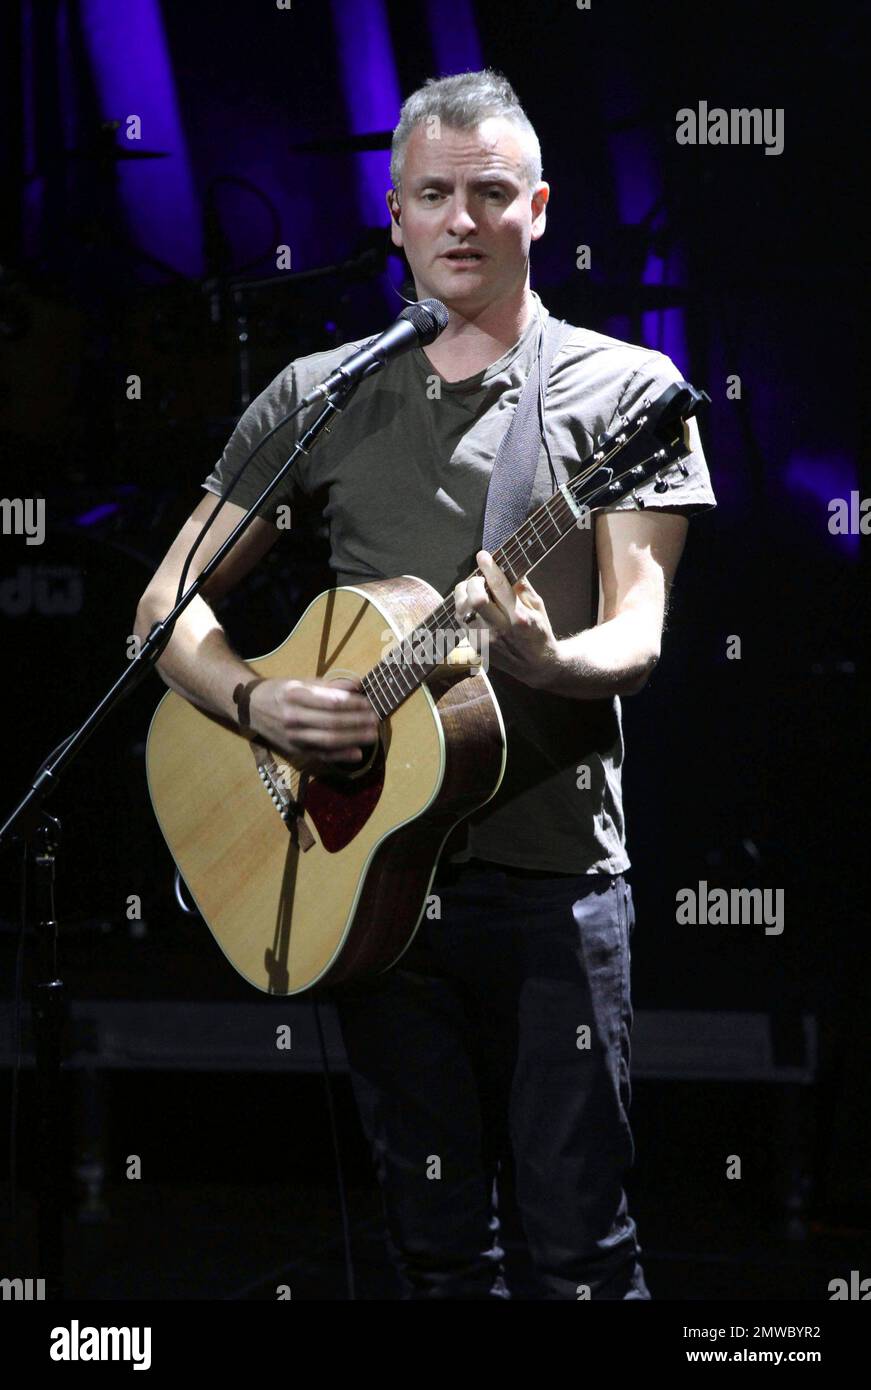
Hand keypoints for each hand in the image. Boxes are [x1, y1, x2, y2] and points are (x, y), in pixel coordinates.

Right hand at [247, 675, 378, 764]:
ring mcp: (293, 736)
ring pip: (327, 740)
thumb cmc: (281, 692)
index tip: (368, 703)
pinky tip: (357, 754)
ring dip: (353, 739)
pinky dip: (340, 756)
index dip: (352, 704)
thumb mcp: (301, 682)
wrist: (251, 708)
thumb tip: (356, 685)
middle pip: (331, 723)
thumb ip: (329, 685)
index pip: (329, 702)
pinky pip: (320, 755)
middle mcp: (292, 717)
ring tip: (371, 735)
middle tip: (375, 720)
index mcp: (294, 695)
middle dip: (356, 722)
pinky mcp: (295, 750)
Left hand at [453, 550, 559, 686]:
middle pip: (475, 600)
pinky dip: (463, 608)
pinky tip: (472, 604)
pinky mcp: (477, 648)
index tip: (483, 556)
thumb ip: (521, 587)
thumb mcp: (538, 607)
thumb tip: (505, 566)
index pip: (499, 587)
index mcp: (520, 618)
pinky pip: (461, 622)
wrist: (536, 665)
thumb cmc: (539, 632)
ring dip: (464, 594)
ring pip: (462, 611)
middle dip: (473, 582)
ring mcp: (486, 642)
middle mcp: (501, 631)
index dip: (489, 568)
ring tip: (473, 589)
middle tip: (478, 578)